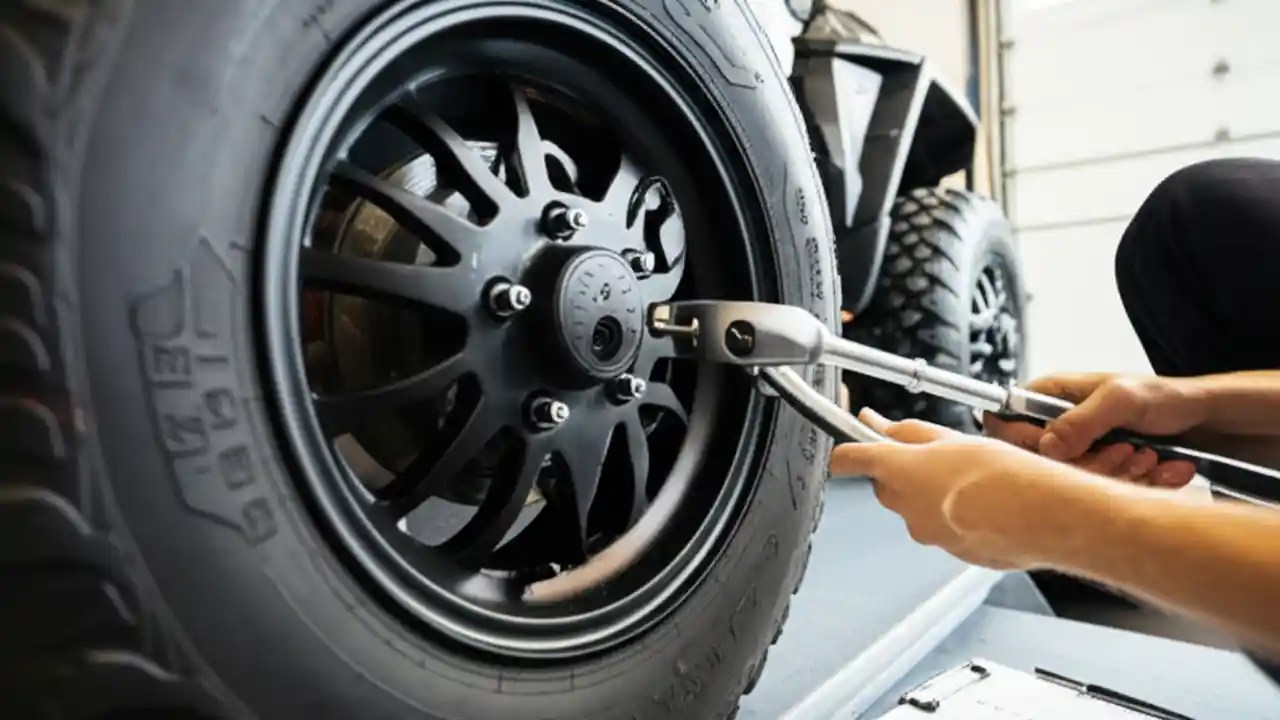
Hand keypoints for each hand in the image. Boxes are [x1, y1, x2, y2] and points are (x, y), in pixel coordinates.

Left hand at [830, 409, 1073, 569]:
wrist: (1043, 517)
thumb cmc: (1004, 475)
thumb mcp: (953, 438)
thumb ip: (911, 434)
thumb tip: (882, 427)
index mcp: (899, 470)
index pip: (850, 461)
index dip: (846, 455)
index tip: (845, 451)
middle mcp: (906, 506)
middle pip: (887, 487)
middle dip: (902, 473)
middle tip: (933, 457)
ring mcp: (928, 533)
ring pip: (917, 509)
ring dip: (934, 494)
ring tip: (972, 480)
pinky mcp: (952, 552)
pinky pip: (944, 529)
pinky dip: (957, 516)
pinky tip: (985, 505)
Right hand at [984, 373, 1201, 487]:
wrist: (1205, 423)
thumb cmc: (1166, 398)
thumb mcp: (1122, 399)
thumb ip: (1081, 420)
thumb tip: (1046, 446)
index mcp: (1051, 396)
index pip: (1005, 420)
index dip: (1021, 440)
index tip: (1052, 450)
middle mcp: (1059, 425)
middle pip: (1038, 461)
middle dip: (1085, 464)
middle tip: (1122, 451)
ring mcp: (1078, 450)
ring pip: (1069, 481)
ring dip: (1115, 474)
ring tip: (1146, 456)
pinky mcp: (1097, 472)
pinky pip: (1096, 491)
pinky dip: (1131, 484)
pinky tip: (1155, 467)